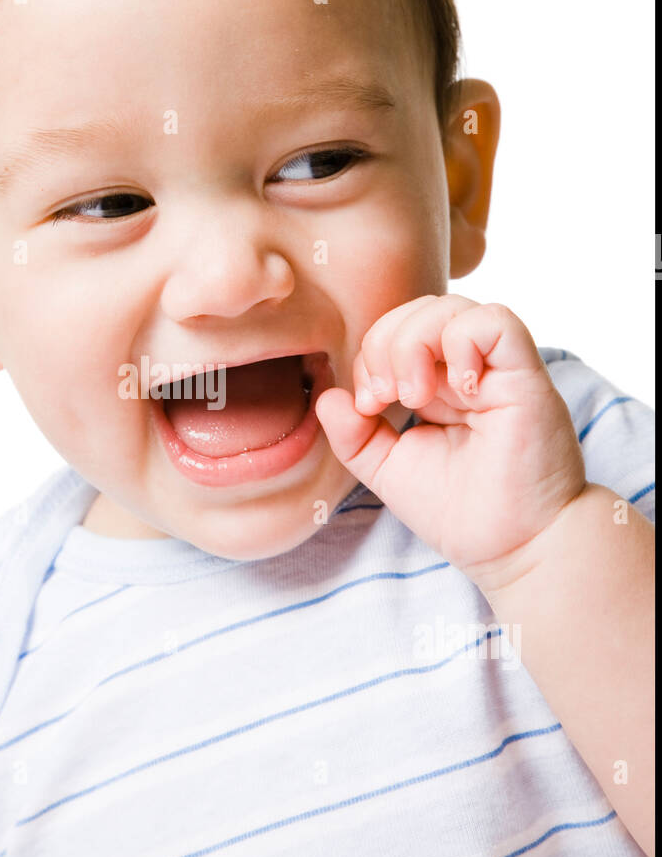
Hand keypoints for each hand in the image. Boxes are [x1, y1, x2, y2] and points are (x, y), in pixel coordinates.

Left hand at [315, 295, 586, 592]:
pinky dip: (462, 343)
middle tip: (385, 398)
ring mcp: (496, 370)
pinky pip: (496, 322)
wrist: (512, 548)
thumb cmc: (459, 511)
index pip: (395, 332)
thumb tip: (329, 396)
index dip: (370, 356)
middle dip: (384, 344)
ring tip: (417, 396)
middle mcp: (467, 369)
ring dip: (415, 343)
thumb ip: (354, 435)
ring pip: (451, 308)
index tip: (368, 406)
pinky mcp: (525, 377)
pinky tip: (459, 390)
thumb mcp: (388, 469)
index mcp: (437, 384)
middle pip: (418, 310)